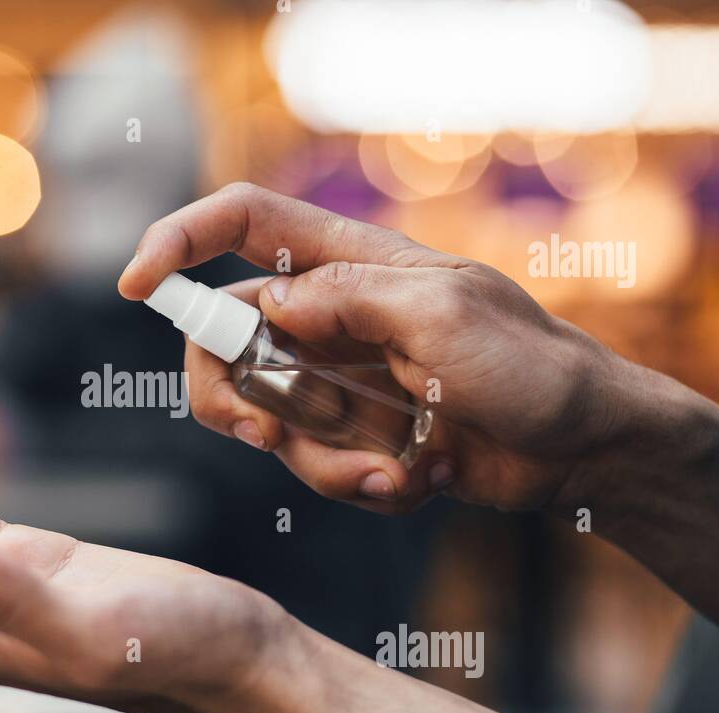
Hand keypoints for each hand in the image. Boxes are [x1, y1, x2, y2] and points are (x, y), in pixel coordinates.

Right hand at [119, 182, 623, 512]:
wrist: (582, 449)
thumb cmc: (533, 368)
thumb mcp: (446, 317)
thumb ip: (349, 300)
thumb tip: (270, 307)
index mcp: (351, 265)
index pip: (244, 224)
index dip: (180, 241)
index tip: (137, 287)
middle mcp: (330, 317)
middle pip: (224, 338)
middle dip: (231, 394)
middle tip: (265, 432)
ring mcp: (336, 379)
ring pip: (264, 416)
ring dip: (319, 456)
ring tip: (397, 466)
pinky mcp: (351, 434)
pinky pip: (311, 463)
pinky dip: (356, 481)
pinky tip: (417, 477)